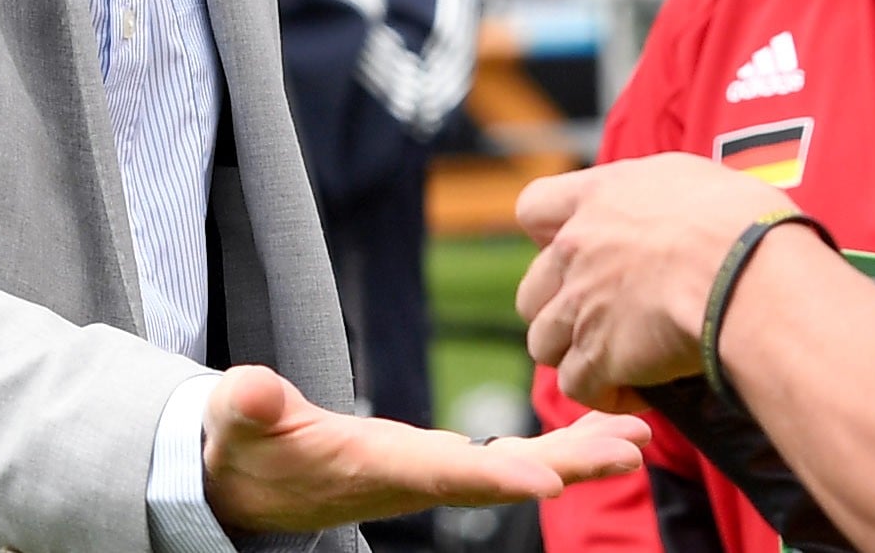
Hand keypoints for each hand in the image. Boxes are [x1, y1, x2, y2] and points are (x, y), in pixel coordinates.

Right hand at [201, 365, 647, 533]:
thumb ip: (248, 408)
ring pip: (516, 465)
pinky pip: (509, 455)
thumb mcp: (236, 425)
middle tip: (631, 451)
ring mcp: (432, 469)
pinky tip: (598, 432)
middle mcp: (417, 474)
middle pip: (503, 474)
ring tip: (637, 439)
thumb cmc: (244, 449)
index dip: (497, 480)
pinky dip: (556, 445)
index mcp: (376, 467)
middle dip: (568, 465)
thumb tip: (250, 391)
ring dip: (577, 453)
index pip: (445, 476)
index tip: (551, 483)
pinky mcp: (438, 459)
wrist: (249, 479)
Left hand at [515, 154, 797, 410]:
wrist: (748, 275)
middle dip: (559, 308)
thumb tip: (666, 209)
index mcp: (598, 197)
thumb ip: (654, 194)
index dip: (548, 235)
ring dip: (577, 356)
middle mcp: (576, 248)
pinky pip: (577, 387)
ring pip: (544, 343)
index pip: (534, 206)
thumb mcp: (693, 180)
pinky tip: (640, 391)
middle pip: (532, 290)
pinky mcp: (597, 356)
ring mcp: (580, 304)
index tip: (579, 252)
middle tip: (605, 319)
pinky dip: (604, 395)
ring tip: (621, 362)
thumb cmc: (741, 224)